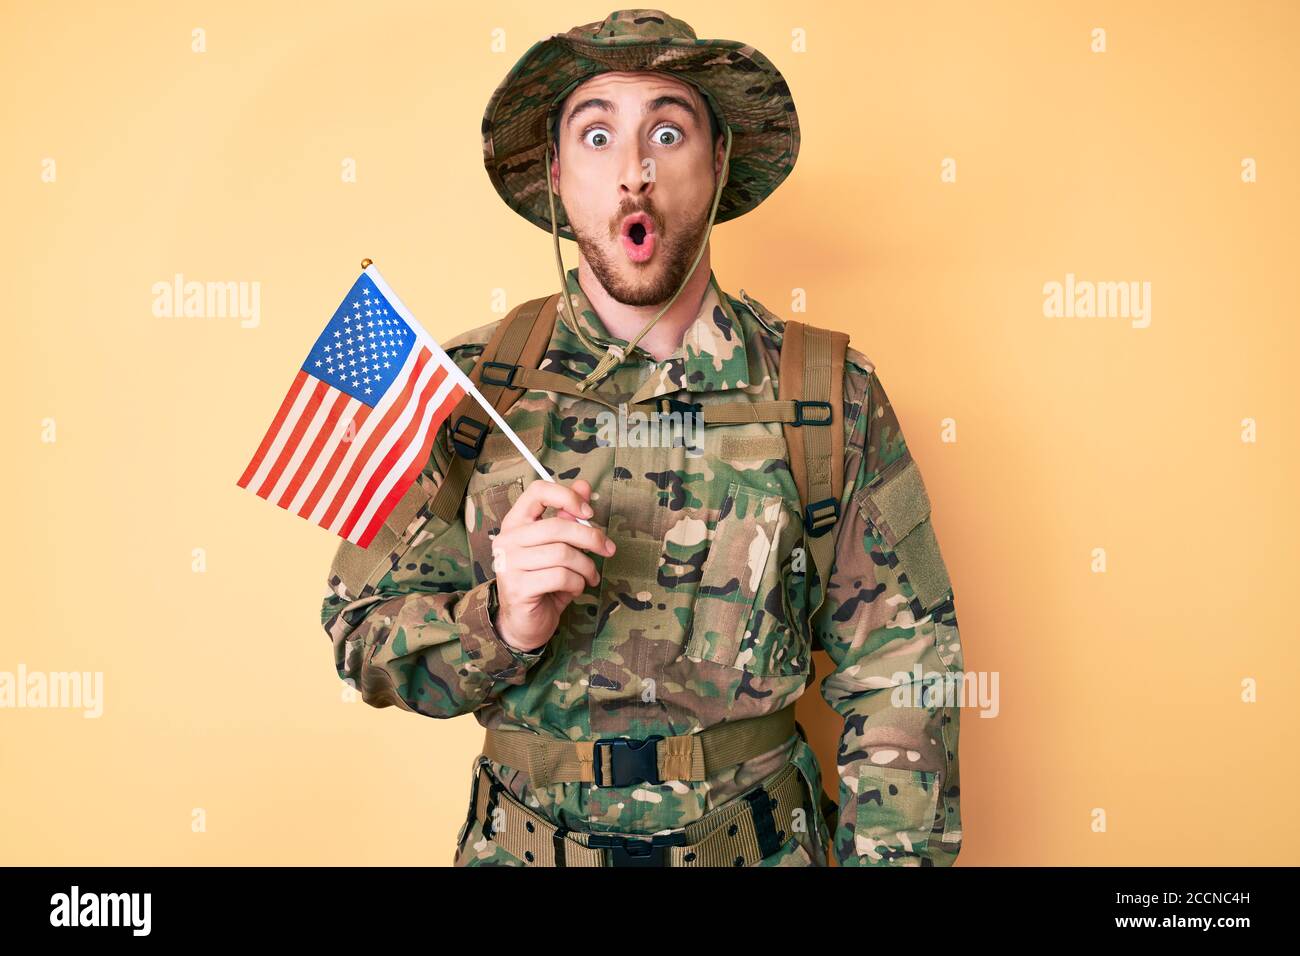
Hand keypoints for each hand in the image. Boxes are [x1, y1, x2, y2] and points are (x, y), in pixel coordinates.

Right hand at [491, 478, 614, 652]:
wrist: (525, 623)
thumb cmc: (543, 580)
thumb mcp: (558, 546)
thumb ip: (569, 516)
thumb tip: (585, 485)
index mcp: (515, 522)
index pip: (537, 491)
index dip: (567, 497)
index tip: (588, 512)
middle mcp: (507, 540)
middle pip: (558, 526)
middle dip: (591, 538)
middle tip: (607, 549)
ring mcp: (509, 564)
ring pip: (563, 554)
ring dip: (586, 567)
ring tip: (590, 576)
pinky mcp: (519, 588)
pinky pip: (561, 577)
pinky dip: (578, 583)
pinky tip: (576, 589)